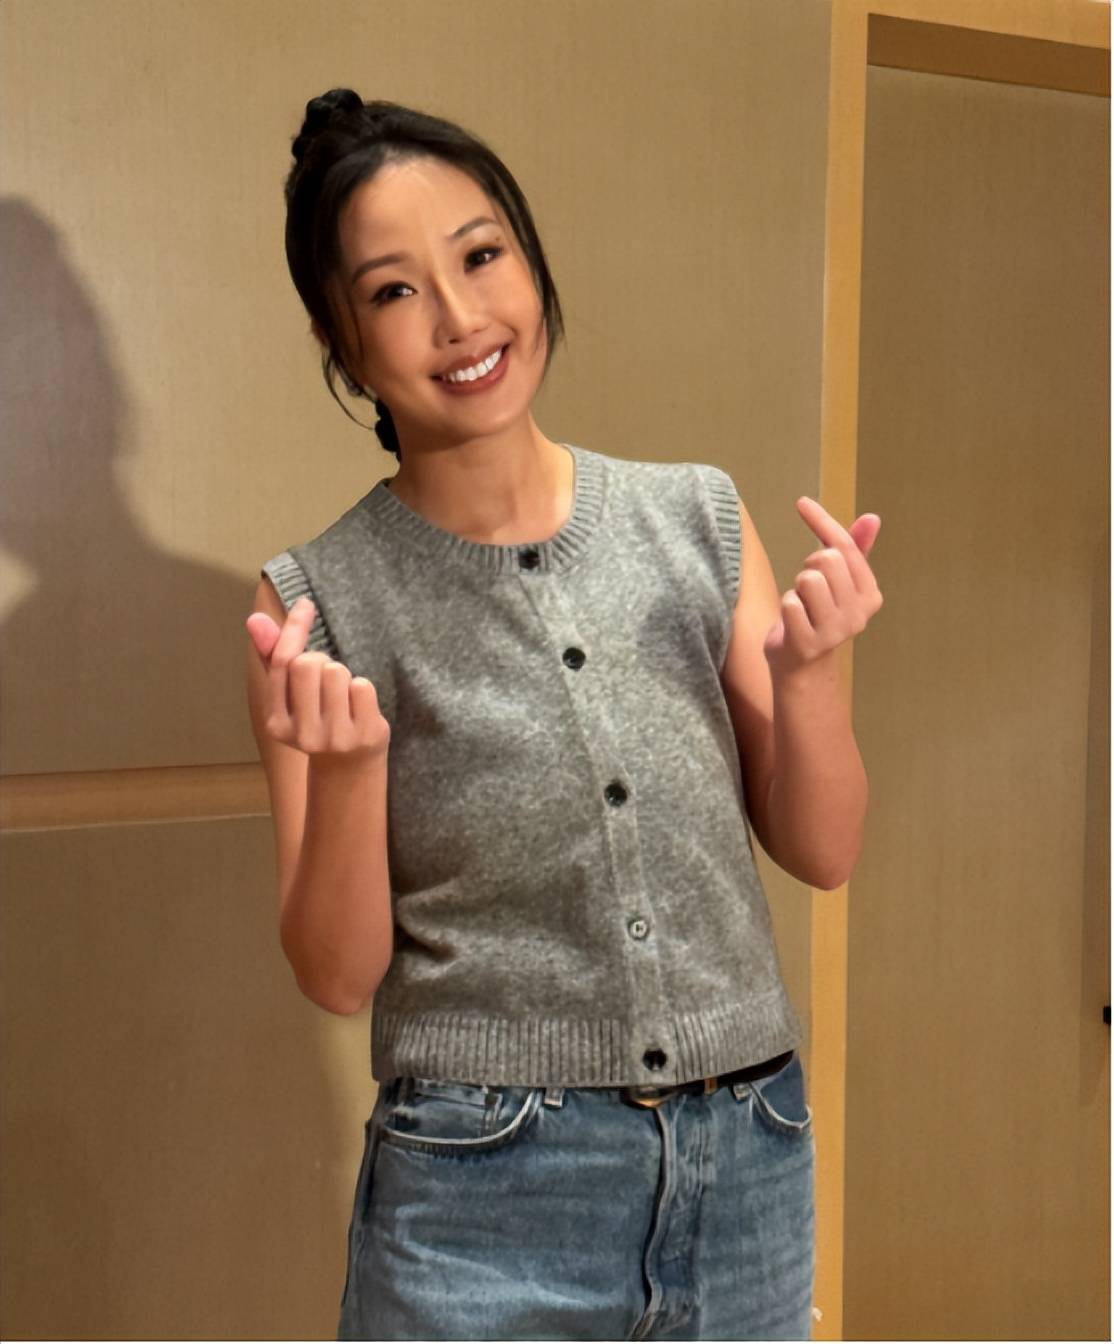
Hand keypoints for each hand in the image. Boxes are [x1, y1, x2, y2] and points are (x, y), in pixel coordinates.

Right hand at [245, 597, 390, 761]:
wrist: (350, 766)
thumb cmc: (317, 719)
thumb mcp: (291, 695)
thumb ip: (273, 657)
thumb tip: (255, 619)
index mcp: (275, 722)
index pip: (282, 663)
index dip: (294, 628)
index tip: (305, 605)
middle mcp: (301, 734)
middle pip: (308, 663)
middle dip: (320, 660)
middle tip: (325, 679)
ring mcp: (334, 737)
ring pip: (336, 672)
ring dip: (343, 675)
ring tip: (341, 695)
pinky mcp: (364, 735)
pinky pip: (362, 686)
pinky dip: (363, 689)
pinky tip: (359, 707)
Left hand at [763, 496, 883, 678]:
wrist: (801, 665)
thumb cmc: (817, 615)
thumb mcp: (838, 582)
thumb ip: (854, 549)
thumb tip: (872, 517)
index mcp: (871, 595)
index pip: (846, 546)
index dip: (821, 522)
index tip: (801, 502)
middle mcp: (860, 614)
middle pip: (826, 560)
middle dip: (808, 567)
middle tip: (807, 589)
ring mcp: (836, 631)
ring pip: (808, 579)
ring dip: (796, 589)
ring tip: (801, 606)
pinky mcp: (810, 643)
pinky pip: (790, 603)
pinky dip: (785, 607)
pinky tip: (792, 622)